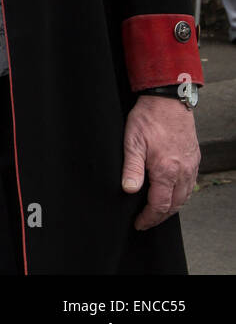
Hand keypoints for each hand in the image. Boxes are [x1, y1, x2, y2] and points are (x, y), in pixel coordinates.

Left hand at [121, 94, 199, 229]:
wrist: (168, 100)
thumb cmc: (148, 118)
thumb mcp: (132, 141)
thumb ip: (132, 168)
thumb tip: (128, 190)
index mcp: (166, 170)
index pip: (159, 205)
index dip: (149, 218)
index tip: (139, 223)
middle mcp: (182, 171)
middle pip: (174, 205)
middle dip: (160, 217)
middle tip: (146, 222)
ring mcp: (191, 166)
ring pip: (185, 196)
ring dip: (172, 208)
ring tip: (157, 212)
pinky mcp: (194, 159)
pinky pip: (190, 185)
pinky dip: (181, 195)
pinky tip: (172, 193)